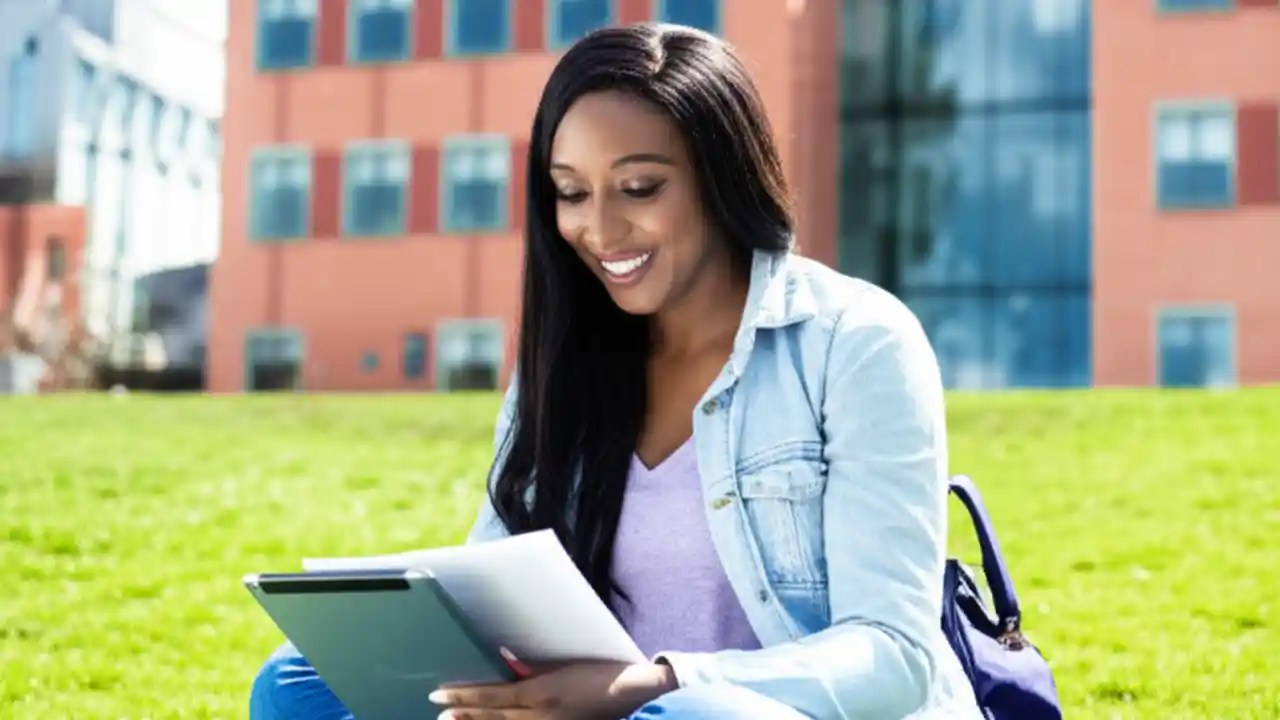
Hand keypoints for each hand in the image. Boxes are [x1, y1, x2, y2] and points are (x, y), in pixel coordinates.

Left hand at [429, 660, 676, 719]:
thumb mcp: (563, 667)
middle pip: (492, 715)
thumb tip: (508, 665)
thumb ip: (534, 669)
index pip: (491, 696)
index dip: (463, 696)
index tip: (439, 693)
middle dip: (464, 713)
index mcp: (539, 693)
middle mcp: (538, 716)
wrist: (631, 696)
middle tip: (439, 711)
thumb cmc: (601, 673)